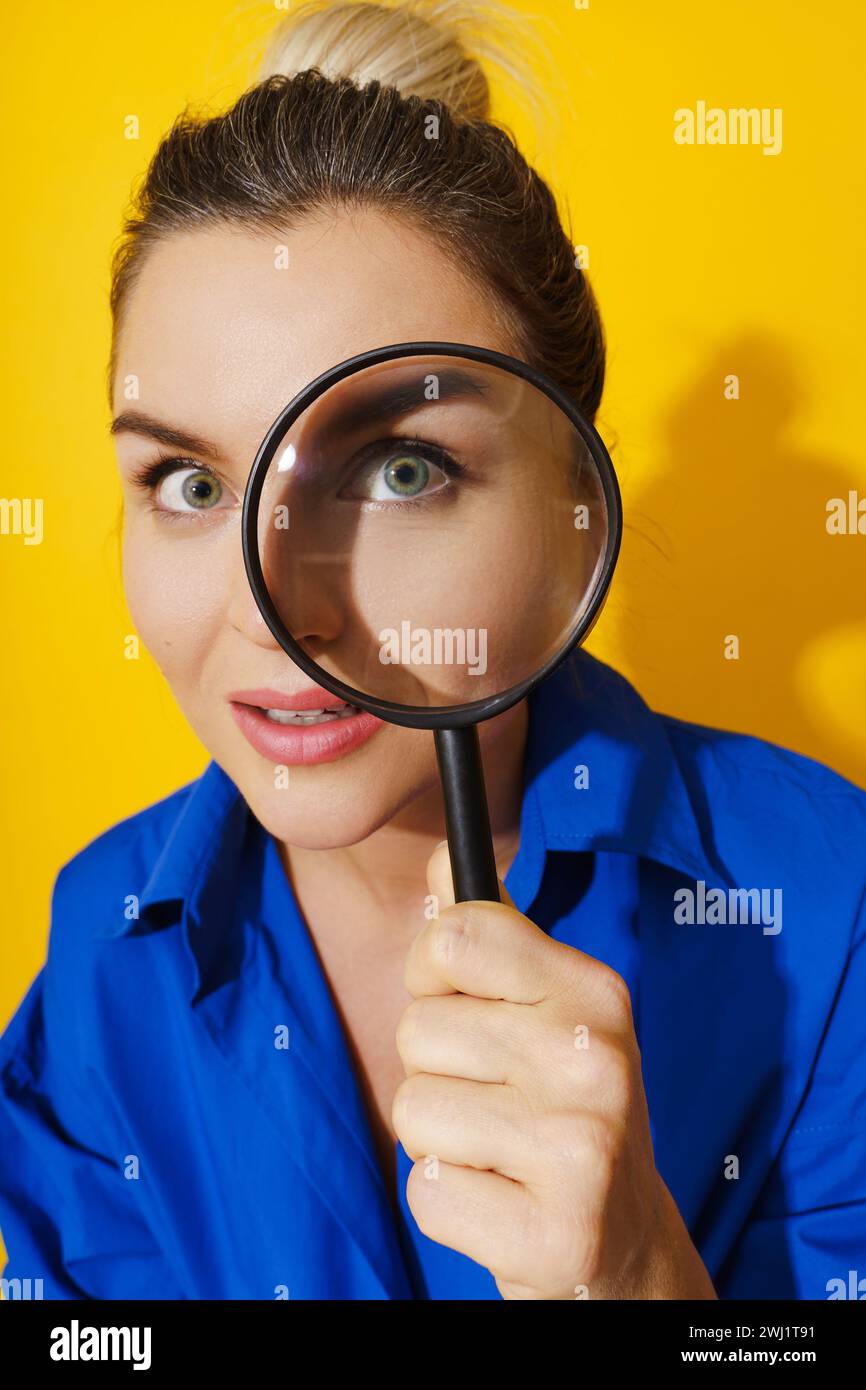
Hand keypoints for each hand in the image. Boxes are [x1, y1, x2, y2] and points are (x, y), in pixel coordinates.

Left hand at [392, 842, 716, 1299]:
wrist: (626, 1242)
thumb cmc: (563, 1107)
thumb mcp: (546, 1008)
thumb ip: (492, 934)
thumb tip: (442, 859)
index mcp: (595, 991)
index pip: (455, 935)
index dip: (434, 975)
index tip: (465, 1008)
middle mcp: (597, 1060)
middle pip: (418, 1030)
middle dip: (436, 1071)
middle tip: (498, 1102)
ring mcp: (583, 1150)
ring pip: (413, 1110)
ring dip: (439, 1140)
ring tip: (501, 1153)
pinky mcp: (557, 1236)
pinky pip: (426, 1192)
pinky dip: (449, 1204)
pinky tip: (503, 1204)